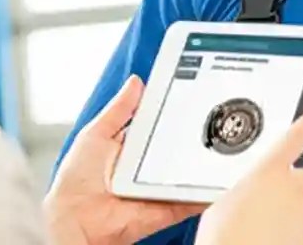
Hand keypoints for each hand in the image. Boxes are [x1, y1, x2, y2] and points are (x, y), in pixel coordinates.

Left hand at [44, 75, 204, 244]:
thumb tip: (136, 82)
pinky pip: (190, 201)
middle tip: (214, 121)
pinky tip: (220, 180)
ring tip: (226, 147)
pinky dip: (206, 194)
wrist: (76, 220)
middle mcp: (146, 170)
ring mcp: (158, 190)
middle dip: (193, 138)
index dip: (173, 116)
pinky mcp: (166, 209)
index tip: (193, 100)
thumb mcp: (95, 134)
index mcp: (130, 150)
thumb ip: (118, 111)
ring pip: (187, 174)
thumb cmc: (76, 180)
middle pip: (176, 150)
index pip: (157, 129)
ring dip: (203, 164)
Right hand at [195, 103, 302, 244]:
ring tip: (276, 228)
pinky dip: (301, 238)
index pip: (294, 138)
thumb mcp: (223, 204)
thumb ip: (244, 193)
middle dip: (302, 185)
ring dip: (302, 212)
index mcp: (268, 172)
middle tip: (284, 200)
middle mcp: (292, 189)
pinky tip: (280, 242)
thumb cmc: (224, 237)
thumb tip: (245, 201)